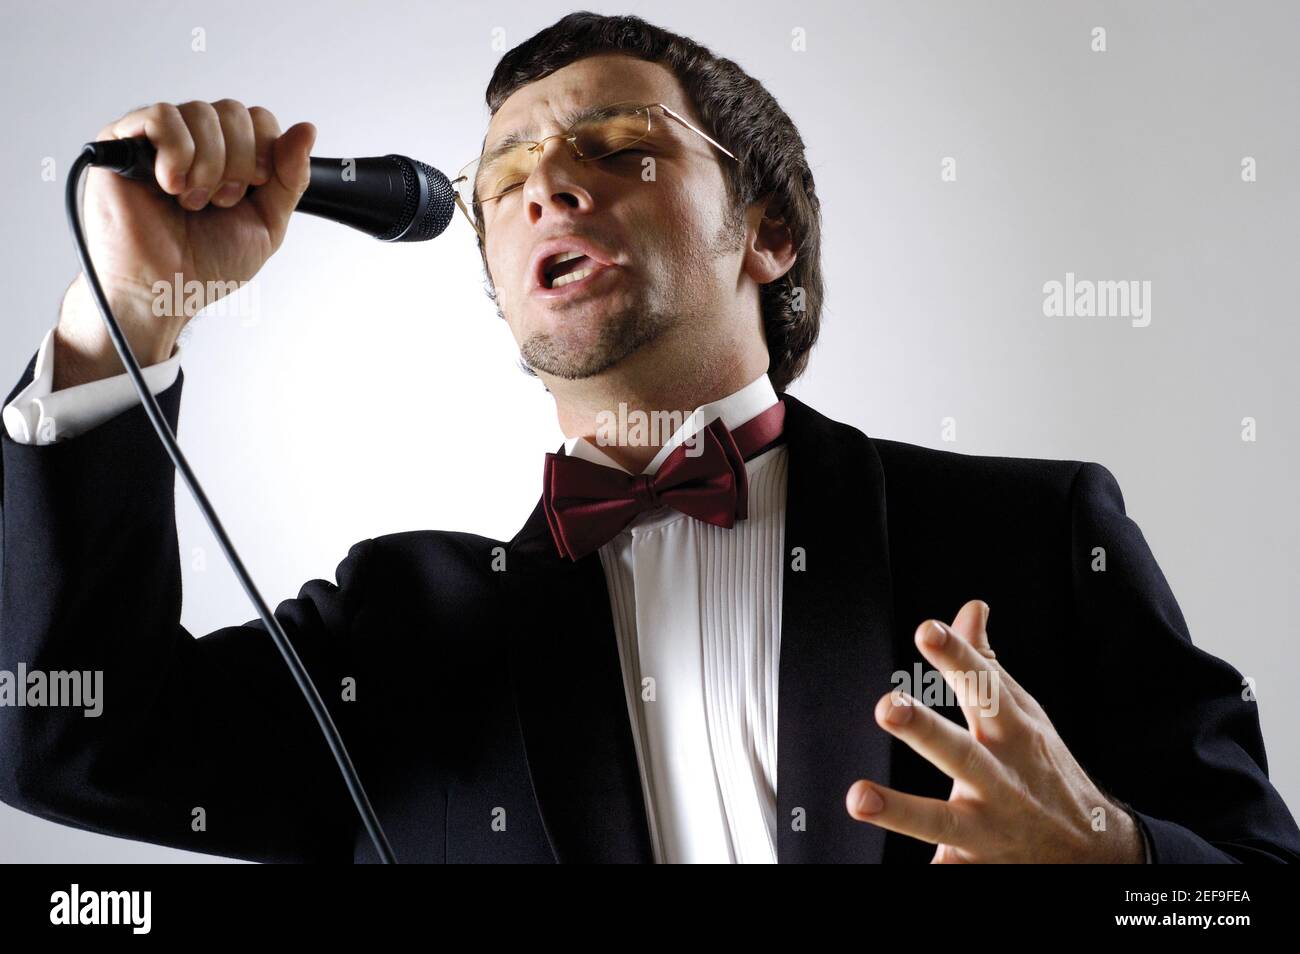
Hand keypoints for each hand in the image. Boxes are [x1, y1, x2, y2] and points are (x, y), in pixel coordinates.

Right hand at [56, 100, 315, 385]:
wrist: (166, 289)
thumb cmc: (208, 263)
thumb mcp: (268, 222)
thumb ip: (290, 177)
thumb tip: (307, 129)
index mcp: (227, 156)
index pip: (258, 118)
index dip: (265, 151)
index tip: (255, 189)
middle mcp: (193, 141)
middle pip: (233, 111)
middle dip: (239, 163)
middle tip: (221, 202)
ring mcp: (156, 139)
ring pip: (200, 112)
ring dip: (208, 165)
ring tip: (193, 202)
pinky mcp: (120, 141)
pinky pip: (160, 116)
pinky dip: (177, 153)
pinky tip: (171, 186)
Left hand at [845, 600, 1143, 862]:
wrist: (1093, 848)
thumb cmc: (1044, 768)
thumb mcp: (1024, 713)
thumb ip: (986, 665)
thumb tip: (968, 611)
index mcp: (1011, 733)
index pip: (984, 686)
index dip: (957, 656)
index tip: (928, 629)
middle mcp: (1000, 778)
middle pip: (960, 751)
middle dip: (924, 730)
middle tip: (887, 706)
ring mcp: (988, 826)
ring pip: (942, 820)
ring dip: (900, 810)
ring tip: (859, 797)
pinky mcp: (976, 864)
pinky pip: (951, 871)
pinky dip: (937, 872)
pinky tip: (916, 869)